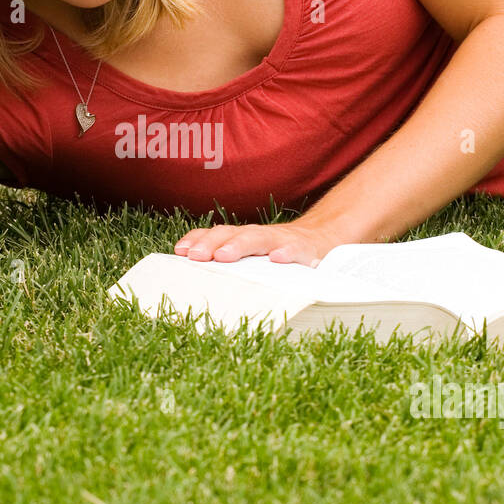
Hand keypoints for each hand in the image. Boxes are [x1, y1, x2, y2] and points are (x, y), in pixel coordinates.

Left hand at [174, 221, 329, 266]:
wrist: (323, 239)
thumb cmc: (279, 251)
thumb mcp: (253, 254)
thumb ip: (230, 260)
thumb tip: (196, 270)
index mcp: (243, 238)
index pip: (216, 234)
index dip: (198, 240)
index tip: (181, 251)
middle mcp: (259, 235)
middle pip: (232, 234)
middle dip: (211, 244)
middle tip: (196, 256)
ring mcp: (282, 240)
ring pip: (258, 238)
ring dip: (240, 245)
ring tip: (224, 256)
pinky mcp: (305, 251)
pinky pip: (295, 250)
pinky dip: (286, 252)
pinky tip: (277, 258)